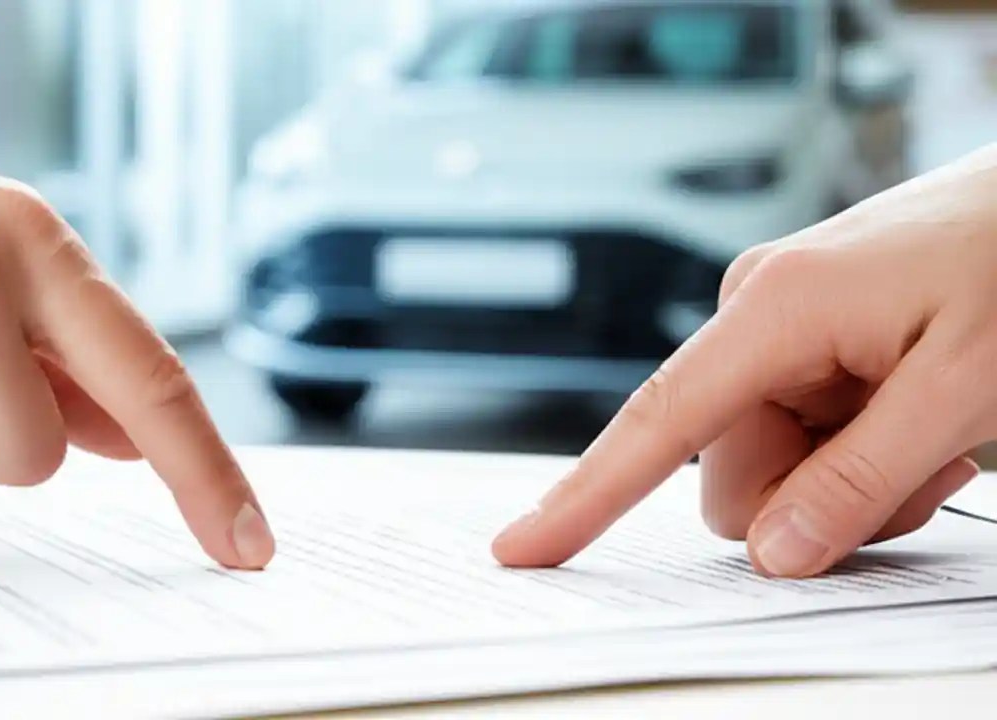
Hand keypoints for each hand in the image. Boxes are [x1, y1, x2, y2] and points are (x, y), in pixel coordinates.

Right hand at [494, 145, 996, 577]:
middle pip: (734, 475)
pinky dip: (857, 457)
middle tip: (917, 466)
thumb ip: (861, 481)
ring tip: (931, 438)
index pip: (660, 422)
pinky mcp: (803, 345)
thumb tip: (774, 555)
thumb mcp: (960, 388)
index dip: (588, 497)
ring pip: (772, 469)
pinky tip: (916, 421)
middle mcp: (756, 315)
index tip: (524, 546)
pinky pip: (800, 441)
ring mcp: (778, 331)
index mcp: (774, 309)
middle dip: (816, 499)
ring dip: (848, 481)